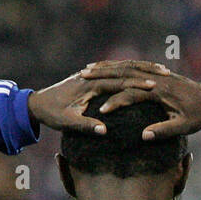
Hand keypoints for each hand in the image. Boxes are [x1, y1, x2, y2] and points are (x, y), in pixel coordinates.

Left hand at [27, 66, 163, 134]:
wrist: (35, 105)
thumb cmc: (51, 115)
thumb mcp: (67, 122)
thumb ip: (86, 126)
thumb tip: (104, 130)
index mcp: (88, 85)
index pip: (117, 81)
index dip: (137, 83)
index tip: (154, 85)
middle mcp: (91, 76)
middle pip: (122, 71)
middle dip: (143, 72)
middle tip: (165, 74)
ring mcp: (91, 76)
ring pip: (120, 69)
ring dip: (139, 70)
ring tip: (159, 72)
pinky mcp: (90, 79)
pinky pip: (114, 73)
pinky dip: (130, 72)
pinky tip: (142, 76)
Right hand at [79, 61, 200, 139]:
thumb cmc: (198, 116)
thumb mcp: (183, 127)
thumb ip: (163, 130)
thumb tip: (143, 136)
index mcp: (160, 91)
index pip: (131, 93)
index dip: (116, 103)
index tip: (101, 112)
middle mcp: (156, 79)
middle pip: (124, 74)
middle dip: (102, 76)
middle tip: (81, 78)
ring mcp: (157, 74)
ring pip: (127, 66)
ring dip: (106, 67)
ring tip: (87, 69)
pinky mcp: (158, 74)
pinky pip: (134, 66)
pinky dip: (118, 66)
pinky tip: (106, 68)